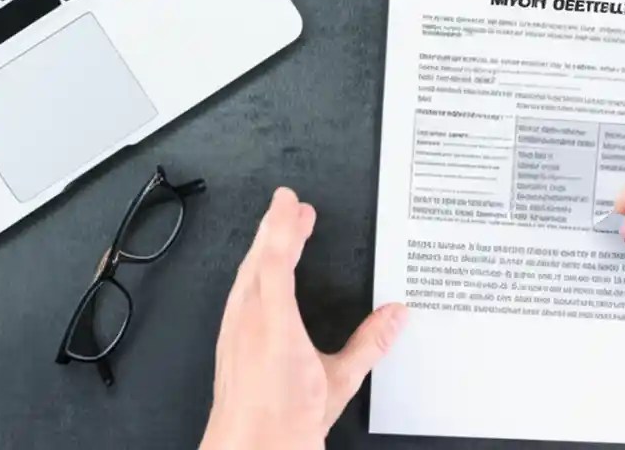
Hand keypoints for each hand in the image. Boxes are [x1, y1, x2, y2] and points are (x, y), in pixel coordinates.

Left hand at [201, 188, 408, 449]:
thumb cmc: (284, 425)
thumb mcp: (339, 382)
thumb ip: (370, 344)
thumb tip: (395, 316)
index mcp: (273, 325)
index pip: (275, 259)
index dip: (283, 224)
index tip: (290, 200)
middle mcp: (247, 322)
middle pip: (258, 259)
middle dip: (275, 228)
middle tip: (291, 206)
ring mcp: (233, 331)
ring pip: (246, 275)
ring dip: (263, 248)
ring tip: (280, 232)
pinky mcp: (229, 343)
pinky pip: (240, 294)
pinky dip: (255, 273)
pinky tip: (263, 278)